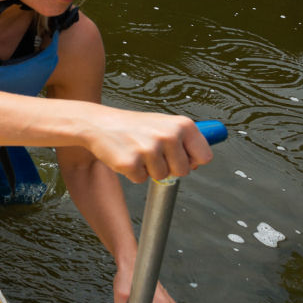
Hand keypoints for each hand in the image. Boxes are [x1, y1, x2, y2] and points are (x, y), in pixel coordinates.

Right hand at [83, 110, 212, 183]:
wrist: (98, 123)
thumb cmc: (133, 126)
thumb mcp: (164, 124)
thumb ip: (183, 141)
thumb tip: (198, 162)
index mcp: (182, 125)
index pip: (204, 156)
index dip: (192, 161)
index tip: (180, 158)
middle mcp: (168, 135)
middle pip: (183, 171)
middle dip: (168, 168)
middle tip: (152, 153)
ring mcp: (149, 149)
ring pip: (161, 177)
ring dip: (148, 169)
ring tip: (137, 151)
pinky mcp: (131, 163)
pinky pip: (140, 179)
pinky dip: (132, 173)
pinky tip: (126, 155)